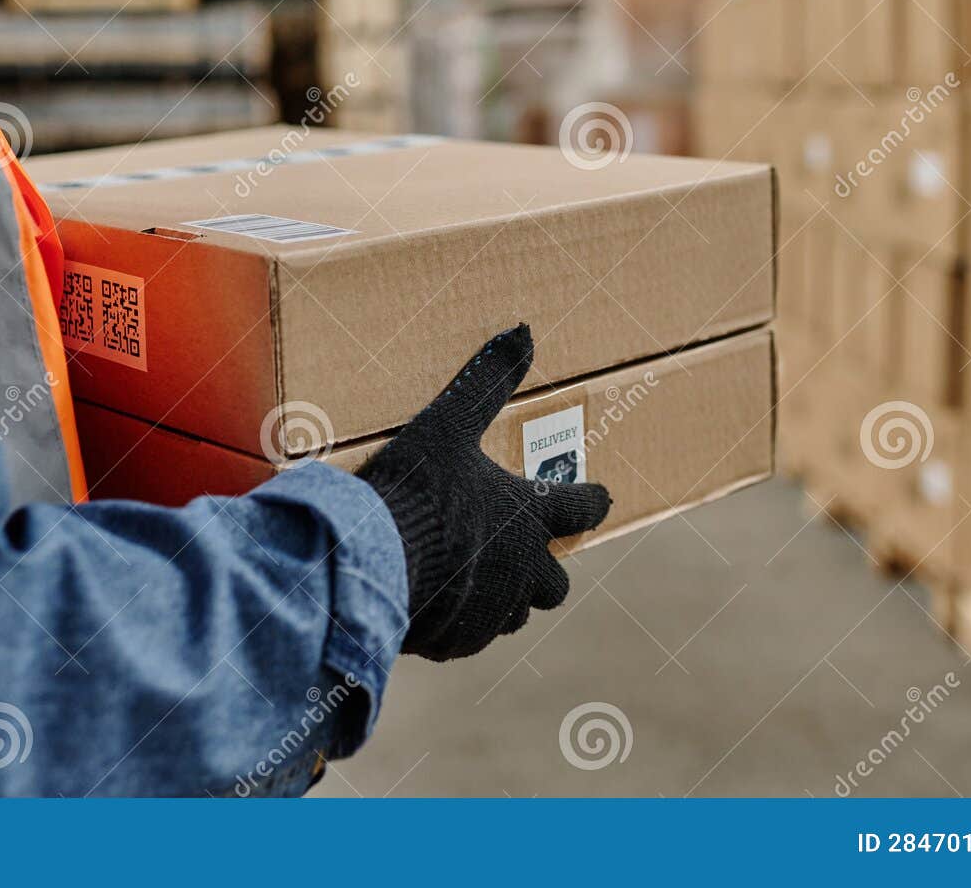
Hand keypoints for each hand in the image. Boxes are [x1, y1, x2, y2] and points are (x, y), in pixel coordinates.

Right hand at [358, 324, 611, 661]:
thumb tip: (524, 330)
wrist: (368, 560)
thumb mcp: (448, 422)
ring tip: (471, 576)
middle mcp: (523, 571)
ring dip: (503, 597)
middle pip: (556, 584)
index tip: (602, 497)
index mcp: (529, 517)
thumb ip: (486, 379)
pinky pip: (469, 636)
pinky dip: (458, 620)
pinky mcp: (457, 640)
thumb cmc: (415, 488)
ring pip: (514, 614)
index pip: (582, 508)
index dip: (593, 500)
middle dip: (544, 570)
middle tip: (522, 552)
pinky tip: (431, 600)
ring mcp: (492, 611)